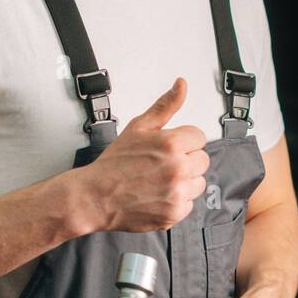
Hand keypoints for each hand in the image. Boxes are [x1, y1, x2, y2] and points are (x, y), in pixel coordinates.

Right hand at [74, 77, 208, 234]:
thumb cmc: (115, 163)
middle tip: (162, 164)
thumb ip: (165, 105)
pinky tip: (158, 194)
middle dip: (186, 159)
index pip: (199, 137)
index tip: (168, 147)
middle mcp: (178, 168)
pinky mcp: (175, 213)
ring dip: (185, 181)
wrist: (95, 196)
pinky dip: (177, 200)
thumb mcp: (139, 127)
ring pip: (199, 182)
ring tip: (160, 179)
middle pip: (202, 160)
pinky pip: (190, 203)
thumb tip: (182, 85)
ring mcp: (177, 193)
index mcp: (172, 143)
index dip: (183, 141)